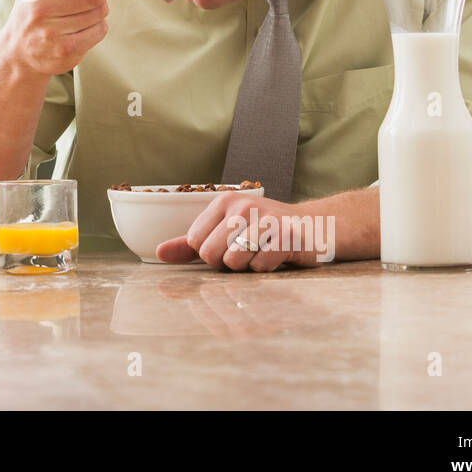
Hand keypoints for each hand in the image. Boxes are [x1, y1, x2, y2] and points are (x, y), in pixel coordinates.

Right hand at [2, 0, 112, 76]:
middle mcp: (40, 10)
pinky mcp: (66, 51)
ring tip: (88, 8)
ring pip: (99, 12)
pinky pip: (100, 30)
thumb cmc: (34, 9)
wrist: (18, 52)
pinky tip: (85, 25)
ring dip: (101, 7)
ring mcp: (53, 33)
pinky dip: (99, 24)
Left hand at [155, 193, 335, 271]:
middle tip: (247, 251)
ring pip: (235, 262)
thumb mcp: (225, 232)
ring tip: (262, 252)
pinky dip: (266, 268)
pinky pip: (260, 267)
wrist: (312, 227)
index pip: (196, 242)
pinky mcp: (287, 236)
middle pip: (211, 255)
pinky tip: (277, 255)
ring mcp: (266, 219)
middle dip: (227, 262)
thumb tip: (158, 254)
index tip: (229, 245)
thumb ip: (190, 245)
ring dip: (247, 266)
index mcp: (224, 202)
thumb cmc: (262, 233)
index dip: (210, 253)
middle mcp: (243, 206)